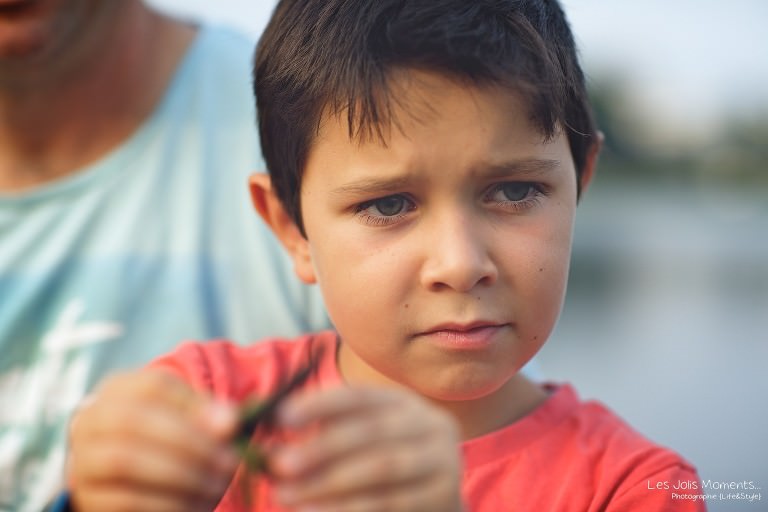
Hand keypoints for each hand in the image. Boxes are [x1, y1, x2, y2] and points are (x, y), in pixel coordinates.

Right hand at [67, 370, 239, 511]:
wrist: (132, 483)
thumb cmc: (169, 441)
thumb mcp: (187, 421)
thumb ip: (207, 417)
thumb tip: (228, 422)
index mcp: (118, 390)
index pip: (153, 385)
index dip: (193, 404)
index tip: (230, 425)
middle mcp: (90, 421)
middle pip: (133, 420)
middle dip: (188, 442)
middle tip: (229, 461)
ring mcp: (82, 461)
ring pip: (124, 460)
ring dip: (180, 474)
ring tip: (216, 485)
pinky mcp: (89, 499)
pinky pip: (124, 501)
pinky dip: (167, 503)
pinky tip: (196, 504)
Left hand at [268, 386, 463, 511]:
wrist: (435, 506)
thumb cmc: (382, 473)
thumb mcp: (362, 447)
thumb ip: (326, 439)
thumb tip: (269, 442)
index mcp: (403, 404)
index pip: (359, 397)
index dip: (320, 404)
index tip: (281, 417)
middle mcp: (429, 424)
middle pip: (370, 431)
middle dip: (320, 448)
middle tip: (280, 464)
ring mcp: (443, 460)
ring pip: (380, 467)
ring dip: (328, 483)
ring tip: (288, 495)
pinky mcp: (446, 495)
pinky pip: (392, 502)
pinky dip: (350, 509)